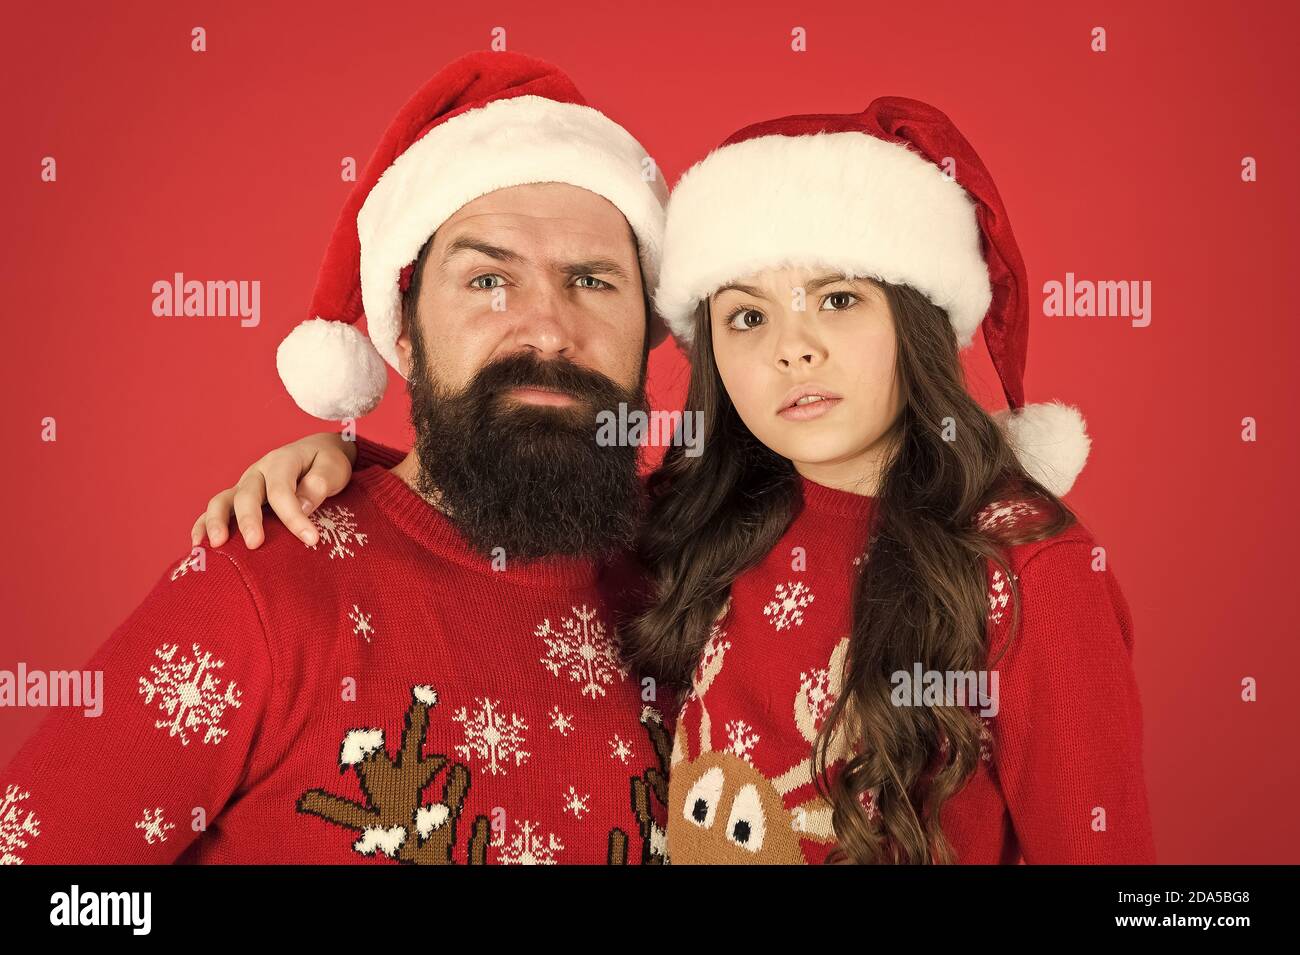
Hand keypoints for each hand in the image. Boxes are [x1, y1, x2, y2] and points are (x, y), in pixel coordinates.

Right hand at [190, 433, 357, 549]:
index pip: (282, 490)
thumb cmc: (326, 463)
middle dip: (248, 520)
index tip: (311, 539)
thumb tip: (303, 505)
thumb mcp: (333, 467)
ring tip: (217, 545)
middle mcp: (258, 472)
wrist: (317, 454)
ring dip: (217, 522)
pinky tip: (198, 545)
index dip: (294, 516)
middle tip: (255, 544)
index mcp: (282, 461)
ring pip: (222, 501)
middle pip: (247, 495)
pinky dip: (203, 525)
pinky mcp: (238, 499)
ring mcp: (245, 485)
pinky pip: (217, 510)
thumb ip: (321, 482)